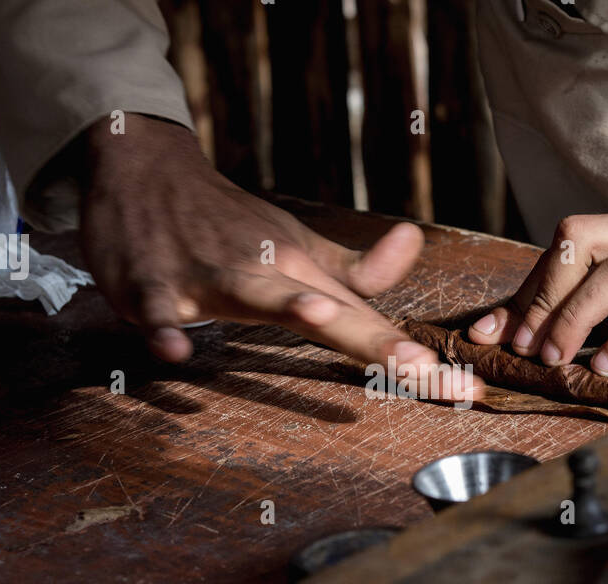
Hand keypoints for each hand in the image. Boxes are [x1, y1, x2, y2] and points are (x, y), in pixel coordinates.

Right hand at [79, 114, 480, 399]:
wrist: (144, 169)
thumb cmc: (227, 222)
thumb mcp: (295, 244)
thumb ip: (354, 268)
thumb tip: (415, 244)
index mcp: (300, 272)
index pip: (364, 320)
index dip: (410, 356)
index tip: (462, 391)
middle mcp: (265, 273)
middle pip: (325, 309)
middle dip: (370, 339)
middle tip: (418, 368)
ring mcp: (209, 276)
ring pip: (248, 293)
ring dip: (284, 303)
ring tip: (318, 314)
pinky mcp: (150, 282)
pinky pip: (155, 308)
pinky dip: (162, 327)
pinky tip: (174, 351)